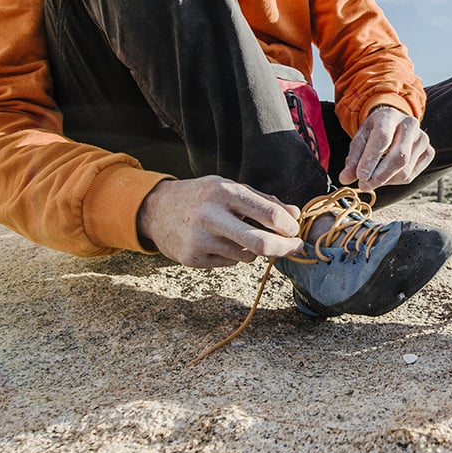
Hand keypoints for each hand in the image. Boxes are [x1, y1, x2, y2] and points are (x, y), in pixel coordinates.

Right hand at [137, 176, 304, 267]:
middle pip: (261, 243)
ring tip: (238, 236)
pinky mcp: (192, 258)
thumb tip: (295, 215)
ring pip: (246, 256)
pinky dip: (232, 255)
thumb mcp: (230, 188)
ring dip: (253, 250)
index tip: (295, 231)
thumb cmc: (202, 197)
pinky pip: (229, 263)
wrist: (156, 209)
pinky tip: (217, 242)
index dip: (289, 226)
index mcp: (224, 192)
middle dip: (284, 248)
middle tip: (295, 248)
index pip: (268, 213)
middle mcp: (211, 215)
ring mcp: (200, 239)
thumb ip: (263, 201)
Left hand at [340, 105, 433, 190]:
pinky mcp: (429, 152)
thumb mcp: (360, 138)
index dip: (371, 159)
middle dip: (380, 176)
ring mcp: (423, 139)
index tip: (360, 177)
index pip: (383, 138)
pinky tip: (386, 175)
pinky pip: (411, 175)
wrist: (394, 123)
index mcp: (390, 116)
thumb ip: (352, 158)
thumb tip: (345, 178)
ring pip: (404, 170)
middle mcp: (410, 125)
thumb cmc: (374, 131)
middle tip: (363, 186)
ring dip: (385, 181)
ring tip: (372, 179)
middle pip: (399, 157)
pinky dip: (395, 181)